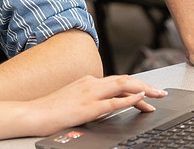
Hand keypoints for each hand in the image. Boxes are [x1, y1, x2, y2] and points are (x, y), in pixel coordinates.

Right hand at [29, 75, 166, 136]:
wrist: (33, 114)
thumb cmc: (51, 110)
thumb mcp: (74, 100)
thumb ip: (91, 100)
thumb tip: (107, 106)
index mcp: (88, 81)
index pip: (118, 82)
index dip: (136, 88)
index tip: (149, 95)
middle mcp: (91, 83)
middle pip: (125, 80)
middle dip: (146, 85)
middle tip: (161, 93)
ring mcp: (89, 94)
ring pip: (123, 86)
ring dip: (143, 89)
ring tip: (157, 95)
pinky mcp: (88, 107)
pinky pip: (113, 102)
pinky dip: (129, 99)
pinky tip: (140, 98)